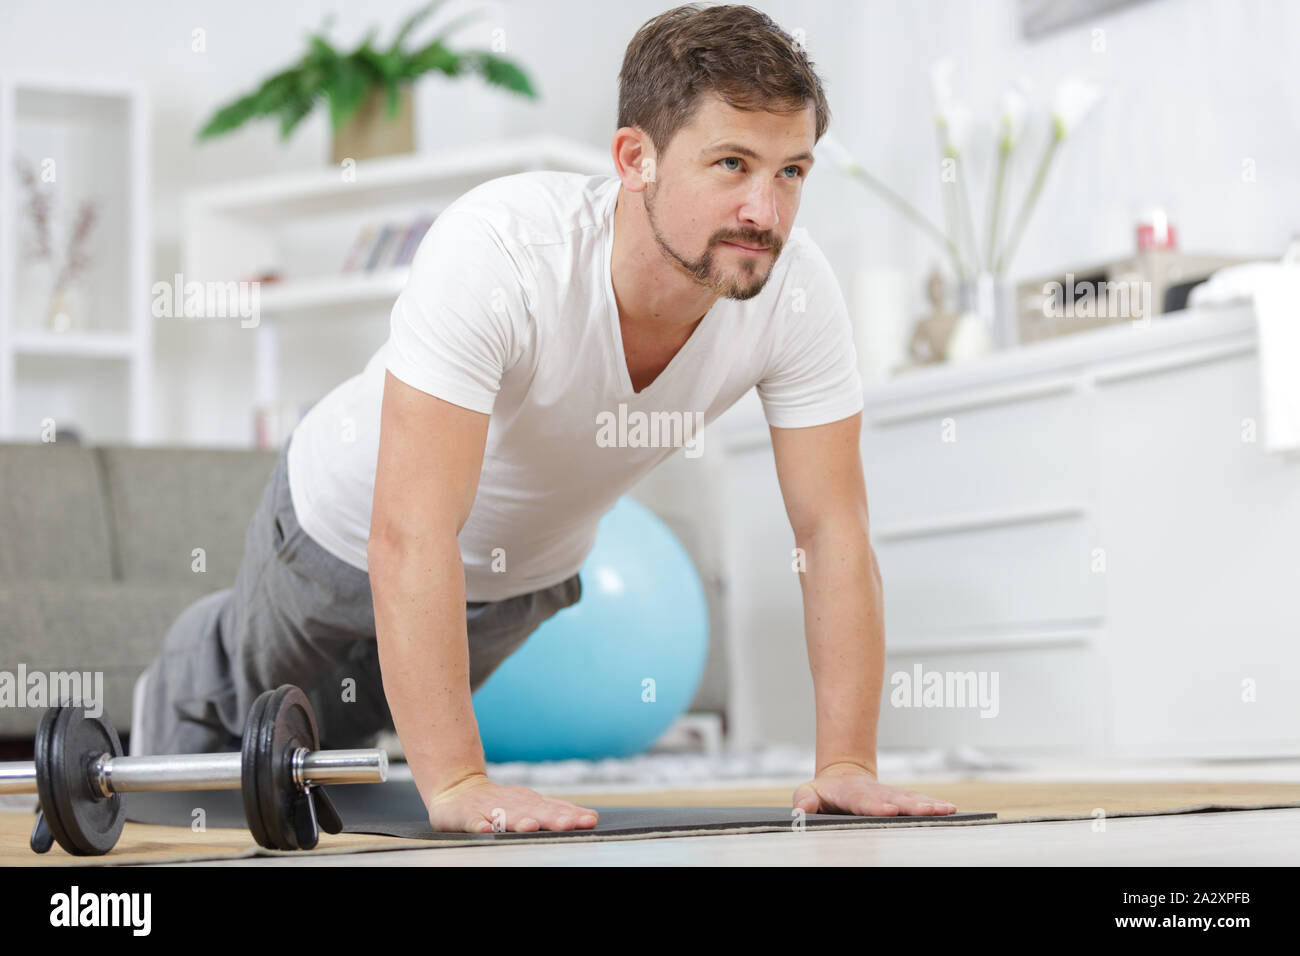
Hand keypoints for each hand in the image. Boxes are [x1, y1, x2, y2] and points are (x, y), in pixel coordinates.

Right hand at [426, 771, 599, 833]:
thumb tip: (592, 817)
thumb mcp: (529, 804)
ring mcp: (488, 809)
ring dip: (518, 821)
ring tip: (530, 827)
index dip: (571, 814)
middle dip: (551, 818)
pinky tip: (485, 831)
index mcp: (529, 802)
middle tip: (568, 825)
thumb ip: (557, 811)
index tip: (589, 820)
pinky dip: (478, 825)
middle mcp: (512, 804)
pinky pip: (472, 821)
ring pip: (505, 816)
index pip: (554, 808)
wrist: (458, 789)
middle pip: (534, 811)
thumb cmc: (500, 803)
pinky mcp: (466, 815)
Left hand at [792, 762, 956, 816]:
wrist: (843, 779)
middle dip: (911, 805)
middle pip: (895, 799)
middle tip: (927, 811)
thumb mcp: (808, 794)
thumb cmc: (823, 793)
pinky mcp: (901, 799)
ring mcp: (890, 795)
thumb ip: (805, 801)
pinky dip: (934, 805)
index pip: (864, 801)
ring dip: (929, 805)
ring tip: (946, 810)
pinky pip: (919, 802)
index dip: (875, 806)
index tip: (888, 809)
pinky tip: (950, 810)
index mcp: (852, 795)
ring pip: (911, 799)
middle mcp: (875, 794)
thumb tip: (801, 811)